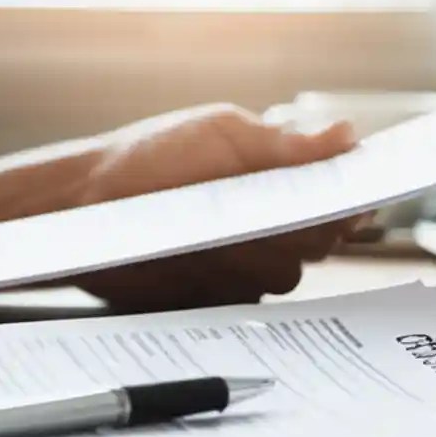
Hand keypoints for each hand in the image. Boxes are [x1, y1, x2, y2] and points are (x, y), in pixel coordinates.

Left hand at [71, 104, 360, 309]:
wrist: (85, 207)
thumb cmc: (151, 157)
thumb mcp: (220, 135)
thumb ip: (285, 143)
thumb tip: (346, 133)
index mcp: (280, 177)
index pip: (339, 196)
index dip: (350, 200)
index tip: (348, 198)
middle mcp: (272, 224)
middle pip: (322, 240)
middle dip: (307, 229)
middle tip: (275, 210)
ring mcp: (248, 264)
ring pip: (288, 274)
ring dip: (265, 256)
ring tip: (226, 232)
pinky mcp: (222, 297)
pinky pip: (251, 303)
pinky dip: (237, 287)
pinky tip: (208, 264)